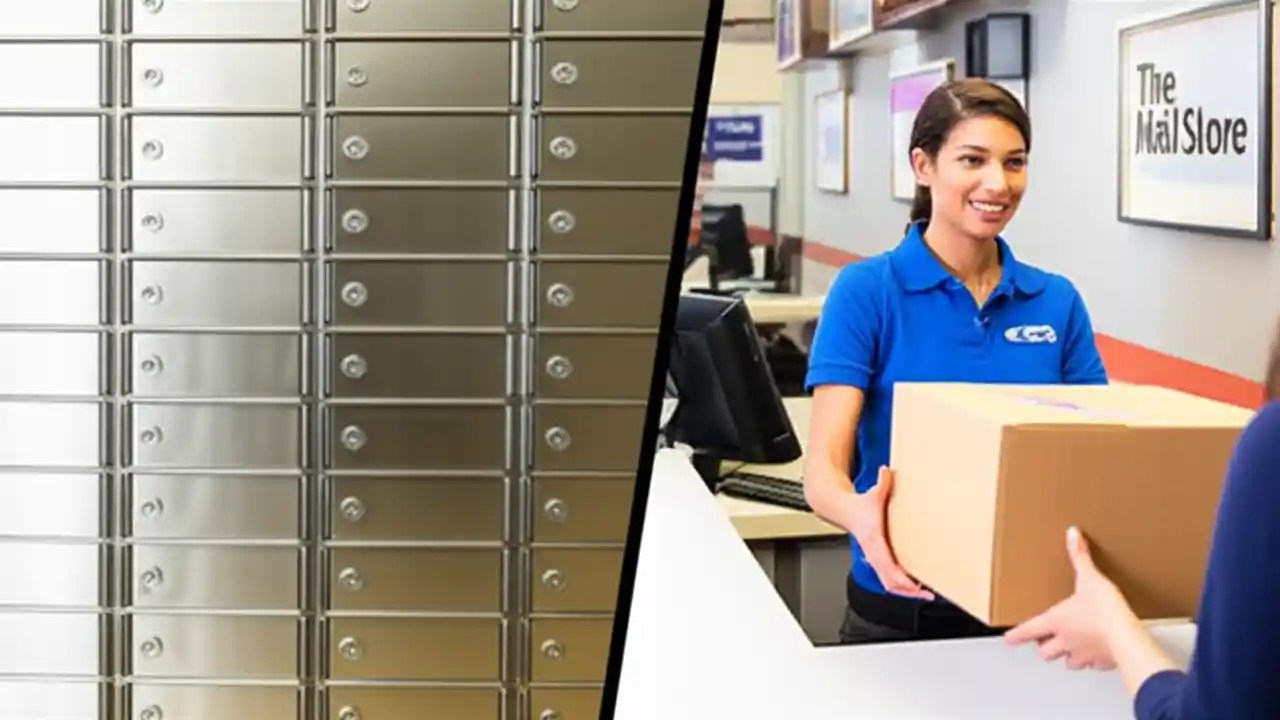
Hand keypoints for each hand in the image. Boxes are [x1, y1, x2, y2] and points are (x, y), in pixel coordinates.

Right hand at [848, 466, 933, 600]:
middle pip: (890, 582)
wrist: (844, 511)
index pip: (887, 565)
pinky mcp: (878, 561)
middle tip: (927, 594)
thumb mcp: (873, 494)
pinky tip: (916, 587)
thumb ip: (882, 483)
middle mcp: (874, 553)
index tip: (916, 585)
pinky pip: (889, 579)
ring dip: (907, 592)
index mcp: (874, 540)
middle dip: (908, 592)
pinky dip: (902, 587)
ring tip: (925, 594)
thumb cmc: (861, 505)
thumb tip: (886, 471)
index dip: (902, 579)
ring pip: (889, 584)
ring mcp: (875, 559)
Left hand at [1004, 526, 1137, 669]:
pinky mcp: (1103, 662)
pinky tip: (1099, 655)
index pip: (1029, 630)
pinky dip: (1093, 661)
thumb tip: (1072, 536)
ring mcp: (1084, 654)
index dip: (1017, 634)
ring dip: (1067, 658)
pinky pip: (1094, 665)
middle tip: (1043, 644)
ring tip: (1070, 651)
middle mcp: (1066, 641)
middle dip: (1044, 648)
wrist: (1127, 637)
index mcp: (1057, 621)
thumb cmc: (1104, 610)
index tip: (1009, 638)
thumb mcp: (1089, 577)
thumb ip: (1079, 557)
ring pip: (1069, 663)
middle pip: (1046, 652)